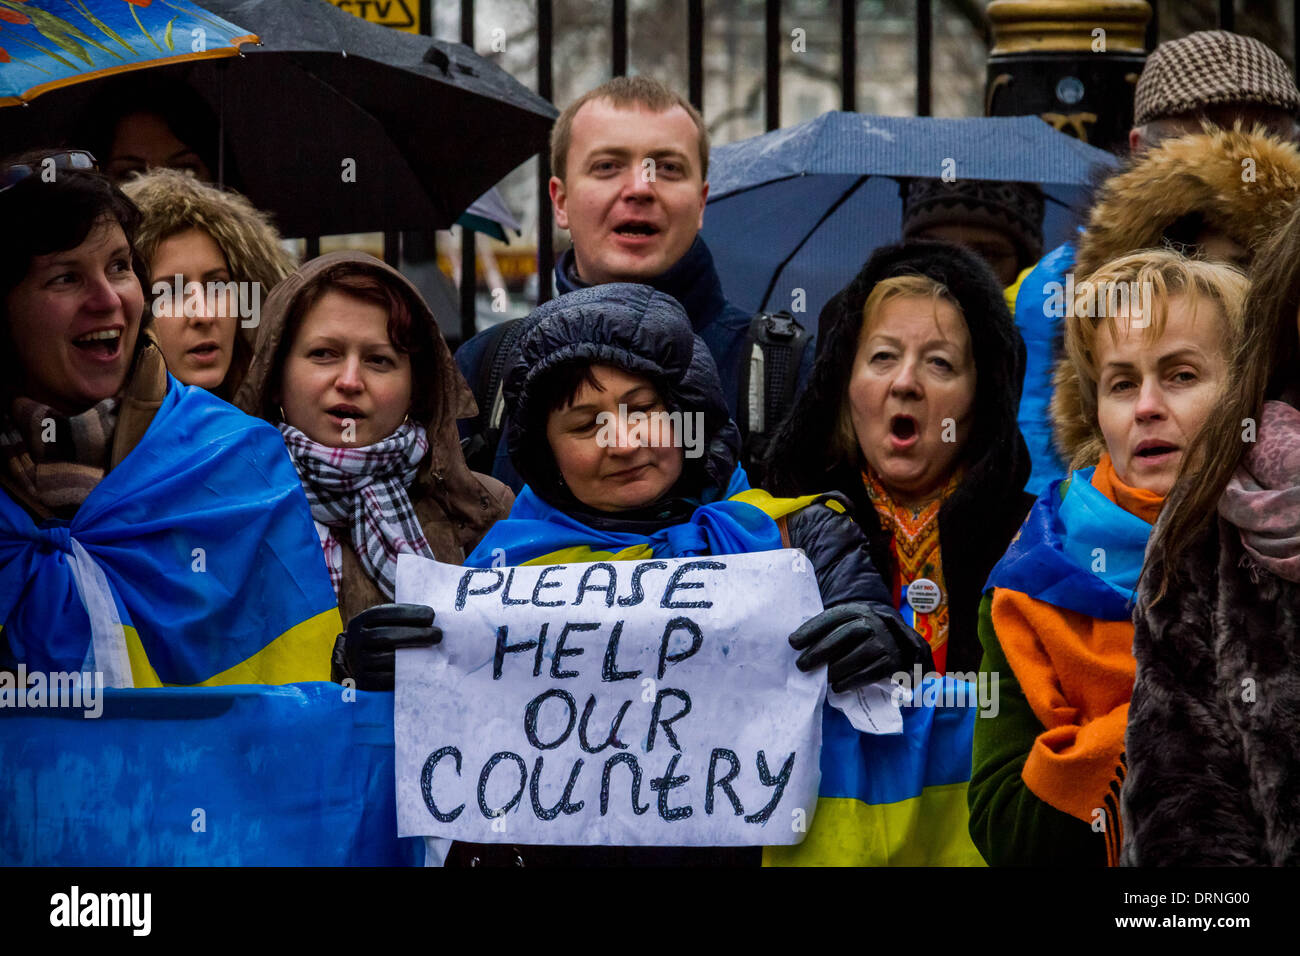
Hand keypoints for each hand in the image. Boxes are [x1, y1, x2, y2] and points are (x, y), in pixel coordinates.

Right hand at [333, 603, 441, 690]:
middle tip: (438, 634)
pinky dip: (406, 673)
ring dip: (413, 654)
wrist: (362, 667)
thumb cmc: (383, 641)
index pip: (382, 613)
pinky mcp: (364, 682)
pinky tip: (422, 667)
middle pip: (385, 635)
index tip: (431, 615)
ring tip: (434, 650)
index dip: (407, 613)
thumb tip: (432, 614)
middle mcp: (354, 641)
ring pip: (386, 658)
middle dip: (415, 633)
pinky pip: (386, 679)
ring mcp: (357, 662)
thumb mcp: (385, 625)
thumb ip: (402, 619)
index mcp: (359, 622)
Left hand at [788, 602, 933, 692]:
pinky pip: (871, 672)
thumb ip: (826, 632)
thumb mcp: (846, 627)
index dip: (812, 629)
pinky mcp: (893, 662)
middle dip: (820, 650)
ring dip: (836, 668)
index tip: (792, 642)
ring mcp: (885, 642)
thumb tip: (794, 643)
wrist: (896, 646)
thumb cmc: (859, 639)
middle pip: (846, 634)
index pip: (833, 617)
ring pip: (859, 654)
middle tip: (801, 665)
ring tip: (821, 678)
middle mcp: (874, 623)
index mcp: (858, 611)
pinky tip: (837, 686)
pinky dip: (852, 681)